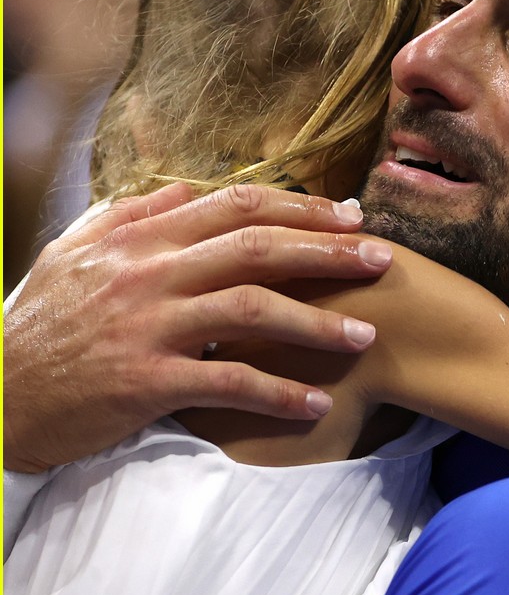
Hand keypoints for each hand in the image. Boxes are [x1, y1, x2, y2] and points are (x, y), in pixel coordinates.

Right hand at [3, 182, 392, 472]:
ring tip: (366, 334)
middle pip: (257, 248)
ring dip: (318, 321)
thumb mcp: (76, 251)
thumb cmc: (40, 322)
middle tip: (382, 260)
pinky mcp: (147, 383)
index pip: (236, 206)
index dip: (300, 208)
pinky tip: (316, 404)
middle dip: (328, 250)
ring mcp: (148, 326)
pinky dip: (277, 393)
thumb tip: (191, 190)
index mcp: (139, 236)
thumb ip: (134, 214)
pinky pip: (228, 384)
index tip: (348, 216)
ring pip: (252, 310)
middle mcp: (148, 272)